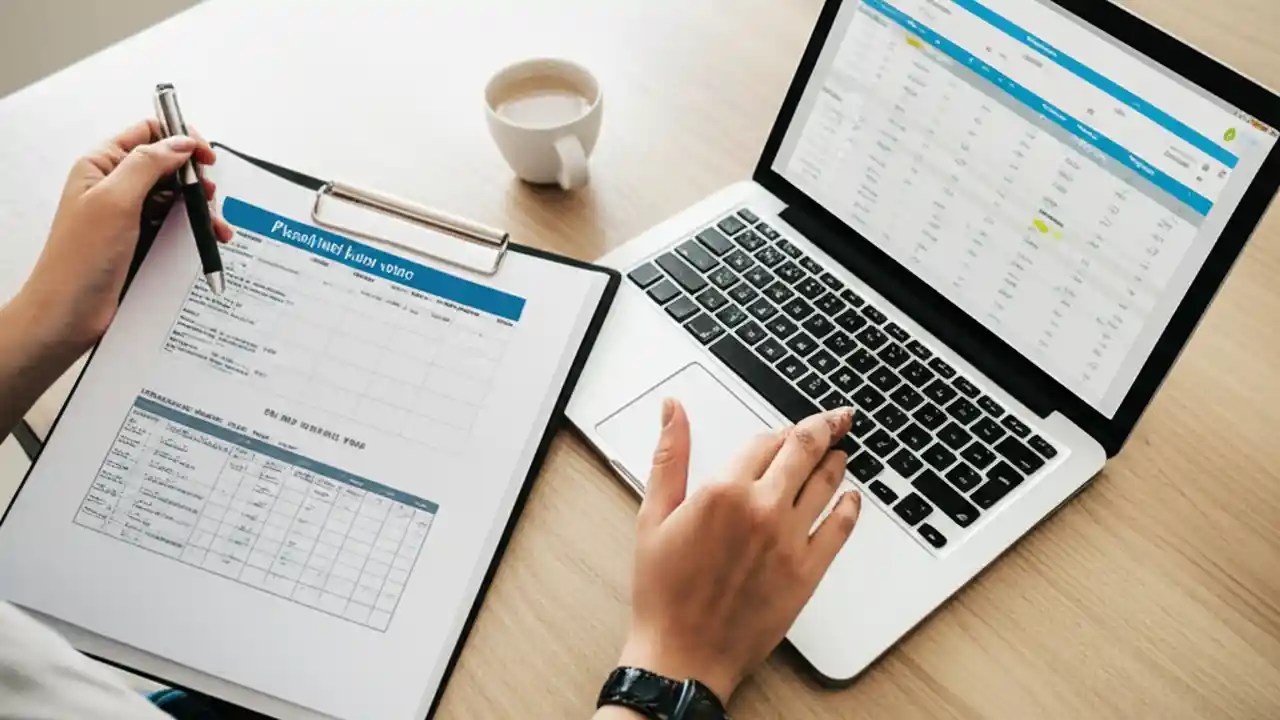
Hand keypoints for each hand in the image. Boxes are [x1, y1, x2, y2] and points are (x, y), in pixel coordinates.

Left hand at [16, 119, 231, 356]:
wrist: (69, 313)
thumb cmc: (79, 260)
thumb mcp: (114, 201)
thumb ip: (147, 164)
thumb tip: (180, 143)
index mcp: (101, 166)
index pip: (147, 133)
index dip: (179, 138)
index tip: (205, 156)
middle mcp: (115, 186)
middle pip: (167, 165)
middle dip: (194, 177)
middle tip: (208, 194)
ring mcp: (129, 214)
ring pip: (176, 196)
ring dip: (199, 206)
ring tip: (214, 223)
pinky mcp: (141, 239)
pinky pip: (175, 224)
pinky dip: (195, 228)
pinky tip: (209, 237)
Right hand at [616, 401, 861, 702]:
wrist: (683, 654)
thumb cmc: (663, 591)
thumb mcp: (654, 516)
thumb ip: (669, 456)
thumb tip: (672, 409)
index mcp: (722, 491)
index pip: (765, 440)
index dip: (777, 432)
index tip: (784, 431)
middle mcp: (761, 509)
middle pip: (804, 450)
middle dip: (824, 427)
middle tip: (838, 418)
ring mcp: (789, 540)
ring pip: (827, 482)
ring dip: (837, 460)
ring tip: (841, 451)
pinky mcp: (808, 571)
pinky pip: (841, 527)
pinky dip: (850, 505)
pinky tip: (851, 497)